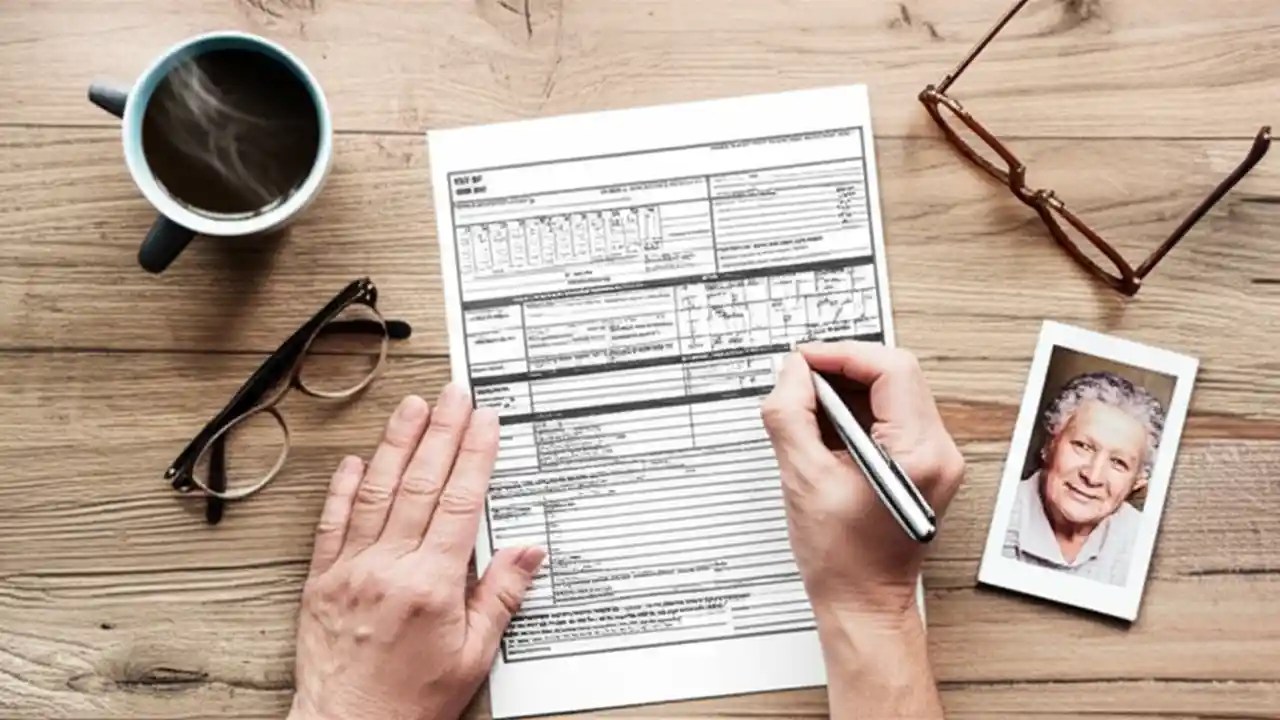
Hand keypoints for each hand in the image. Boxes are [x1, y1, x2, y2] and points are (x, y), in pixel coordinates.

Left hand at [289, 386, 544, 719]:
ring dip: (396, 444)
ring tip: (411, 409)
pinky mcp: (321, 581)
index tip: (485, 423)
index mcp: (431, 584)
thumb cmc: (412, 701)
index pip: (458, 502)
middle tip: (454, 396)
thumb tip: (527, 552)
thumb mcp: (474, 656)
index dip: (474, 455)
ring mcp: (350, 569)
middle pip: (420, 483)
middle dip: (441, 432)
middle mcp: (388, 567)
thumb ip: (500, 596)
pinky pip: (332, 523)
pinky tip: (355, 462)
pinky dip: (344, 488)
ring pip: (376, 492)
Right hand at [761, 342, 963, 618]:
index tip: (804, 361)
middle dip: (842, 370)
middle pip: (895, 375)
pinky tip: (825, 427)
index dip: (842, 354)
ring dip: (847, 390)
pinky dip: (855, 411)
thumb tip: (791, 373)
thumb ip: (790, 415)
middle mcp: (938, 452)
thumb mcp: (802, 478)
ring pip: (892, 392)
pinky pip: (891, 416)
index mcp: (918, 454)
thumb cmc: (842, 560)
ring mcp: (935, 458)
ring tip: (807, 407)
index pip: (890, 369)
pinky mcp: (923, 464)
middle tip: (800, 380)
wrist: (863, 603)